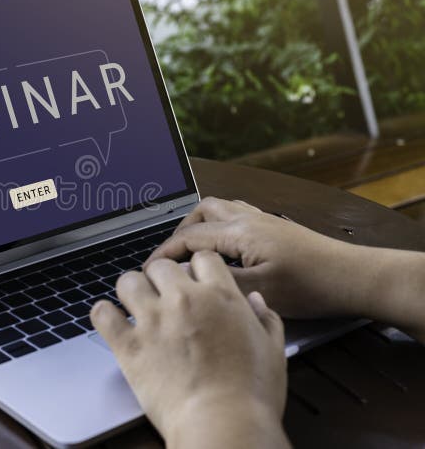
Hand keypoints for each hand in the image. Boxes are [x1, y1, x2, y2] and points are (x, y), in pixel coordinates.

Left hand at [91, 252, 288, 447]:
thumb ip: (265, 319)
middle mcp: (183, 301)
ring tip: (137, 304)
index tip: (194, 280)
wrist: (224, 425)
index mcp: (220, 297)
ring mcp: (153, 321)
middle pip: (161, 266)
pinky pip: (102, 314)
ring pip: (128, 281)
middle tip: (164, 295)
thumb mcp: (273, 351)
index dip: (197, 269)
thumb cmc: (251, 395)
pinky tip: (111, 319)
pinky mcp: (129, 345)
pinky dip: (104, 314)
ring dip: (132, 290)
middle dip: (162, 278)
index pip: (201, 259)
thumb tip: (255, 300)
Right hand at [147, 197, 367, 318]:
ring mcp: (262, 219)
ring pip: (219, 208)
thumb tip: (184, 278)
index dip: (164, 254)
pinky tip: (223, 248)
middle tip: (170, 259)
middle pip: (201, 212)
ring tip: (192, 251)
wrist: (350, 277)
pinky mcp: (273, 226)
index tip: (149, 270)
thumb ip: (217, 281)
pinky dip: (219, 225)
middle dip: (179, 233)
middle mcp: (248, 218)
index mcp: (239, 231)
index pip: (188, 237)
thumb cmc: (309, 286)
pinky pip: (235, 214)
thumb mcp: (257, 291)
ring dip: (199, 225)